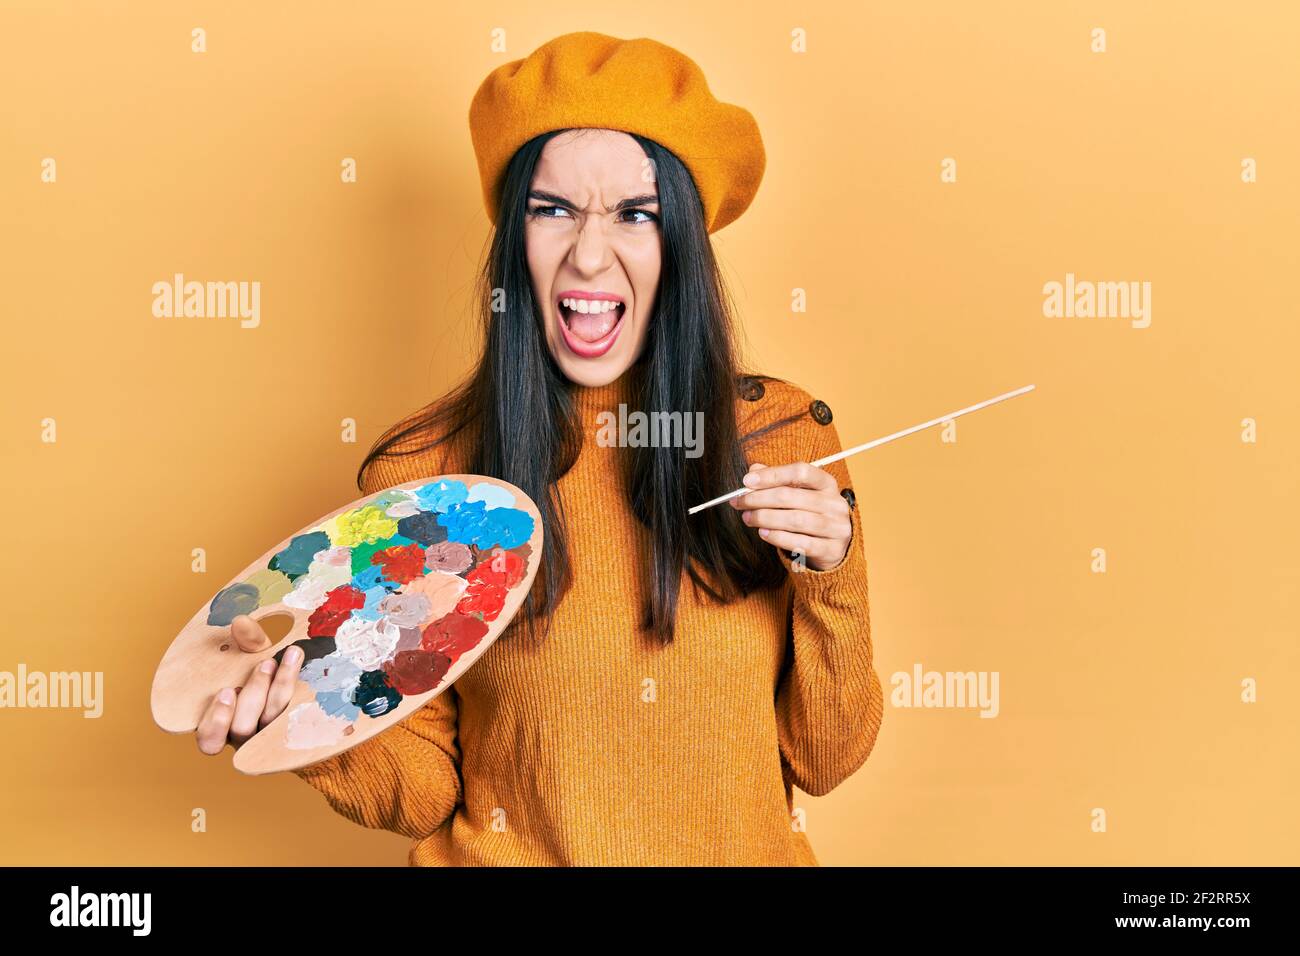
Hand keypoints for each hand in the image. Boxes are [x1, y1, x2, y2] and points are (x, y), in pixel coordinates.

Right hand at [195, 615, 303, 754]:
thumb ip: (247, 642)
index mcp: (226, 726)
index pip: (211, 741)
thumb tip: (241, 622)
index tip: (226, 690)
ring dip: (278, 691)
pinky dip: (304, 700)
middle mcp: (248, 737)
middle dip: (254, 694)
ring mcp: (276, 734)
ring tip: (286, 659)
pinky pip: (303, 722)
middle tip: (266, 663)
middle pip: (243, 729)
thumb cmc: (266, 668)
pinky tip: (308, 676)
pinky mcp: (301, 727)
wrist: (303, 676)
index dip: (215, 723)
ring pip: (273, 723)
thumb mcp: (253, 654)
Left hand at [730, 461, 852, 570]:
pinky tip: (763, 533)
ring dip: (765, 518)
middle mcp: (834, 503)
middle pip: (791, 496)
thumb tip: (753, 471)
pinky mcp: (832, 550)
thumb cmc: (810, 515)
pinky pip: (801, 543)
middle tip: (739, 502)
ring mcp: (836, 527)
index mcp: (827, 484)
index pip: (801, 472)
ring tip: (747, 518)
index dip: (772, 475)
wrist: (833, 547)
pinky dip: (778, 537)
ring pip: (795, 520)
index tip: (747, 481)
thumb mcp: (798, 494)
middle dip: (759, 499)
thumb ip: (777, 480)